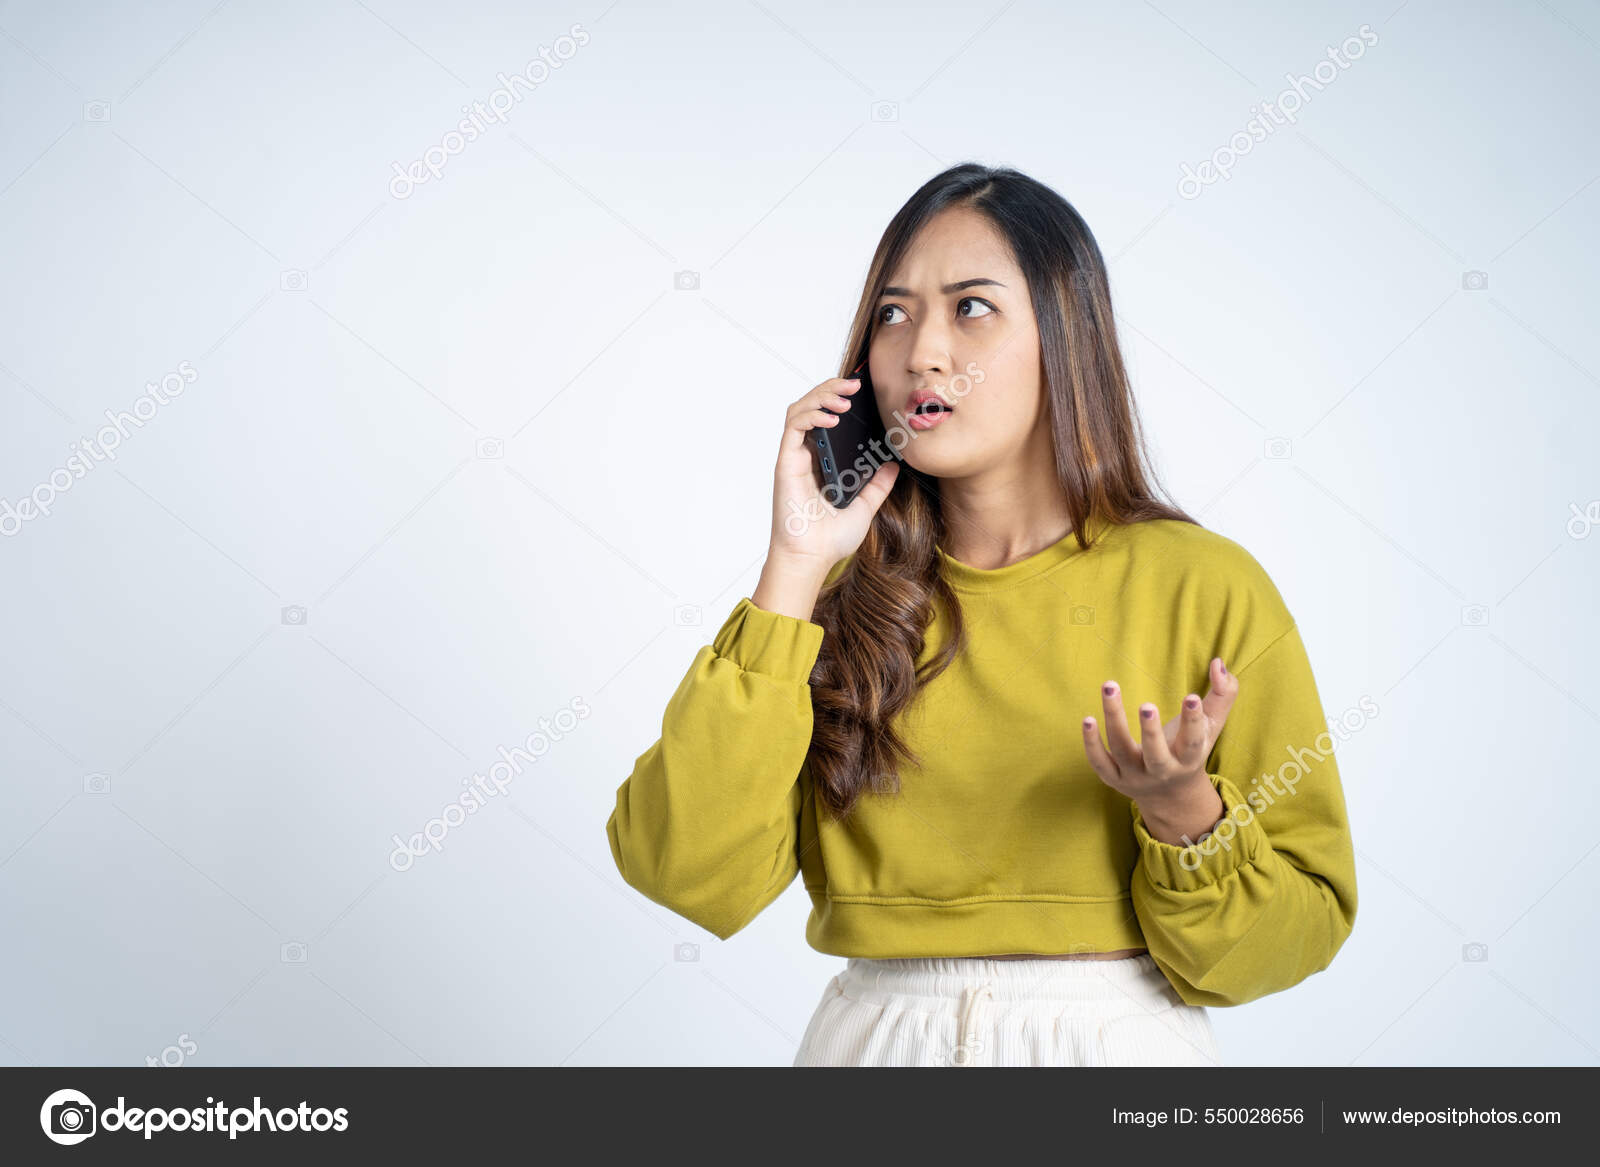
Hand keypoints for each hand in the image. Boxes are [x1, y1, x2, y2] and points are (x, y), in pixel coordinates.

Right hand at [767, 374, 899, 570]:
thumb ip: (877, 485)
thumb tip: (893, 465)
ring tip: (845, 395)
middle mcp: (806, 455)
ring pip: (800, 409)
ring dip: (822, 395)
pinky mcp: (786, 461)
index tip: (864, 391)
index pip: (827, 418)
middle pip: (813, 406)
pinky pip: (794, 426)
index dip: (841, 399)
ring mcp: (794, 457)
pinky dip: (812, 414)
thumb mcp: (865, 506)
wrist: (812, 558)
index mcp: (822, 462)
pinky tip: (832, 415)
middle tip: (856, 383)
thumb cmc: (830, 539)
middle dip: (832, 388)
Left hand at [1081, 658, 1238, 844]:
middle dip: (1151, 733)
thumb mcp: (1211, 726)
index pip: (1193, 742)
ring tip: (1110, 688)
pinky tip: (1087, 719)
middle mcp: (1162, 772)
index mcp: (1189, 759)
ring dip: (1115, 721)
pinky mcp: (1114, 778)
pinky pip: (1099, 763)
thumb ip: (1223, 693)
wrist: (1170, 796)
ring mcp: (1135, 777)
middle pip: (1156, 756)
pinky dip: (1091, 743)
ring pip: (1123, 751)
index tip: (1191, 697)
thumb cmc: (1189, 749)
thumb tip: (1218, 663)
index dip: (1193, 721)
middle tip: (1147, 705)